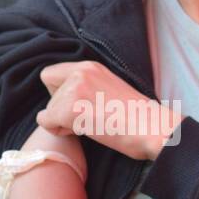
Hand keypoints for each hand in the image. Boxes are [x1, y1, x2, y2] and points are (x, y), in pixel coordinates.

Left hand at [37, 61, 182, 159]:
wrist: (151, 127)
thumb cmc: (136, 116)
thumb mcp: (109, 88)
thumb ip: (87, 87)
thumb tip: (63, 101)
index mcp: (89, 67)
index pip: (50, 74)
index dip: (57, 92)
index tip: (76, 105)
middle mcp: (79, 72)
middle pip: (48, 93)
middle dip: (60, 109)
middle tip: (86, 118)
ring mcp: (74, 89)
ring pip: (48, 110)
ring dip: (63, 122)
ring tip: (91, 125)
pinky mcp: (70, 108)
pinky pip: (46, 122)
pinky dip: (59, 131)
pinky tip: (85, 131)